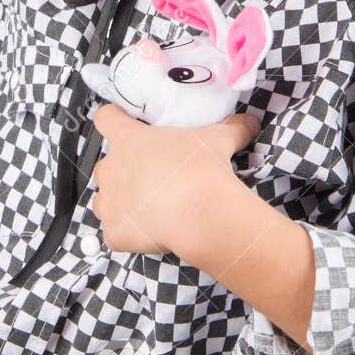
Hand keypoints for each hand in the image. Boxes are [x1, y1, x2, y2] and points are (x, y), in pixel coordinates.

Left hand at [88, 104, 261, 255]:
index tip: (122, 123)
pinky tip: (147, 235)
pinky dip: (126, 235)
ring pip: (104, 200)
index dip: (113, 120)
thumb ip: (232, 127)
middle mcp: (111, 168)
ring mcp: (109, 202)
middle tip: (151, 178)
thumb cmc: (201, 170)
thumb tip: (250, 120)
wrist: (198, 213)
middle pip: (106, 165)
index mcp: (129, 140)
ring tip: (147, 209)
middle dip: (123, 171)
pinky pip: (113, 233)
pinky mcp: (114, 232)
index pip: (106, 118)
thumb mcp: (218, 140)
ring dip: (120, 203)